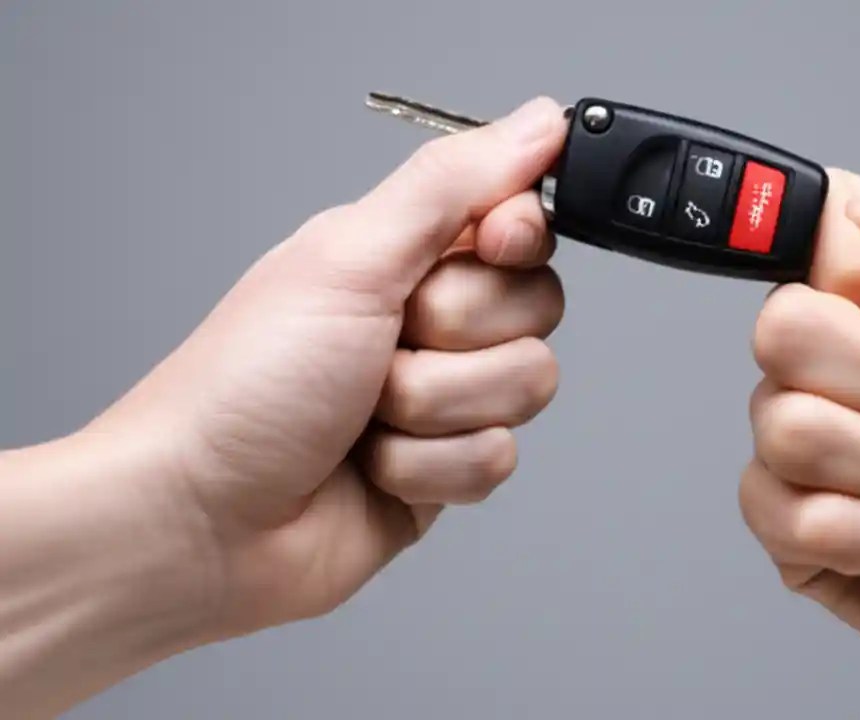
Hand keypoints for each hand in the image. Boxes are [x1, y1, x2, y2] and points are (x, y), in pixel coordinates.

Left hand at [87, 96, 567, 635]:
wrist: (202, 522)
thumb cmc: (244, 386)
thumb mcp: (352, 258)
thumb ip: (454, 184)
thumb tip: (539, 121)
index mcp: (404, 252)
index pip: (521, 220)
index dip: (519, 235)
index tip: (492, 244)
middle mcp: (430, 321)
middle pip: (538, 306)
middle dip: (458, 336)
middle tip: (382, 345)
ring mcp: (442, 397)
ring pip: (526, 386)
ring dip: (437, 408)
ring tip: (364, 414)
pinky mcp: (447, 469)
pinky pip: (499, 460)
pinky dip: (431, 469)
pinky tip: (372, 468)